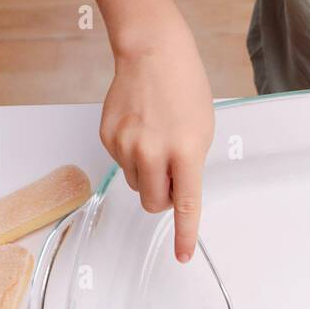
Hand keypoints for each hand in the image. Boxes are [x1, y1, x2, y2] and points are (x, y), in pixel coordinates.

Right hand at [100, 17, 214, 261]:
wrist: (152, 53)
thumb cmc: (184, 88)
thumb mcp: (202, 131)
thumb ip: (191, 167)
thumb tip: (176, 194)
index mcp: (185, 152)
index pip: (185, 204)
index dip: (184, 234)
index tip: (183, 255)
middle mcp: (152, 152)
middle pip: (152, 203)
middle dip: (162, 198)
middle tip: (172, 175)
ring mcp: (126, 146)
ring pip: (136, 184)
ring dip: (147, 174)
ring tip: (156, 139)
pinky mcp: (107, 138)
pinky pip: (121, 164)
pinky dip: (132, 155)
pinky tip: (140, 128)